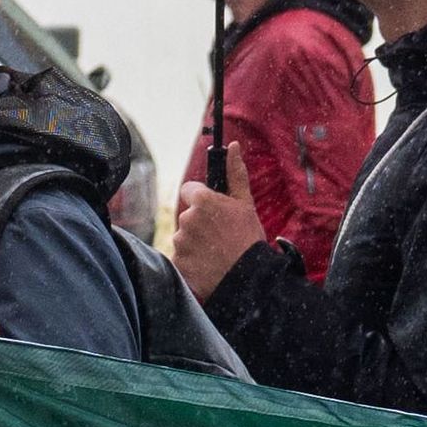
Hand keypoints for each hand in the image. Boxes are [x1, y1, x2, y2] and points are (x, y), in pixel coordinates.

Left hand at [169, 169, 265, 292]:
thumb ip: (236, 174)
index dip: (201, 199)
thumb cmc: (248, 239)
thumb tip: (232, 147)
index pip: (189, 190)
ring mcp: (180, 241)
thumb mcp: (246, 204)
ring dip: (195, 243)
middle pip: (187, 215)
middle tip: (220, 236)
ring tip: (216, 253)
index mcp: (202, 200)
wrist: (248, 279)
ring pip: (184, 237)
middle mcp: (187, 218)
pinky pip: (181, 257)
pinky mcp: (177, 262)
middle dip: (200, 223)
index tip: (214, 211)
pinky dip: (191, 261)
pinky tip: (208, 265)